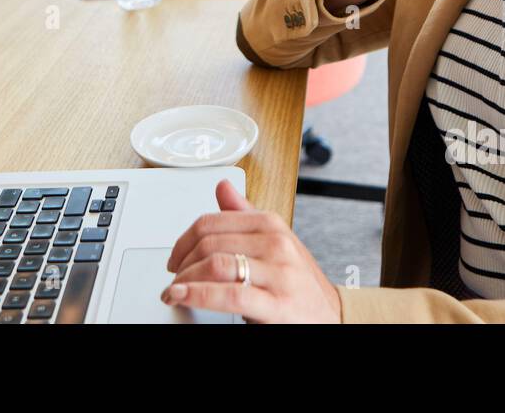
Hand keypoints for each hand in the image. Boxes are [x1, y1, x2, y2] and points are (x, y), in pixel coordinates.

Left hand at [162, 180, 341, 322]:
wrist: (331, 317)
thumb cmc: (300, 282)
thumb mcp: (275, 242)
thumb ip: (245, 216)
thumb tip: (222, 187)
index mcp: (271, 224)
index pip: (212, 222)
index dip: (184, 240)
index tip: (174, 255)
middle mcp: (276, 244)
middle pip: (210, 244)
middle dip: (182, 262)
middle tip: (172, 277)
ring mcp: (278, 273)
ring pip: (216, 265)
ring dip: (185, 280)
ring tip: (174, 290)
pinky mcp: (277, 305)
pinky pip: (228, 295)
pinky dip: (197, 295)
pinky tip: (181, 296)